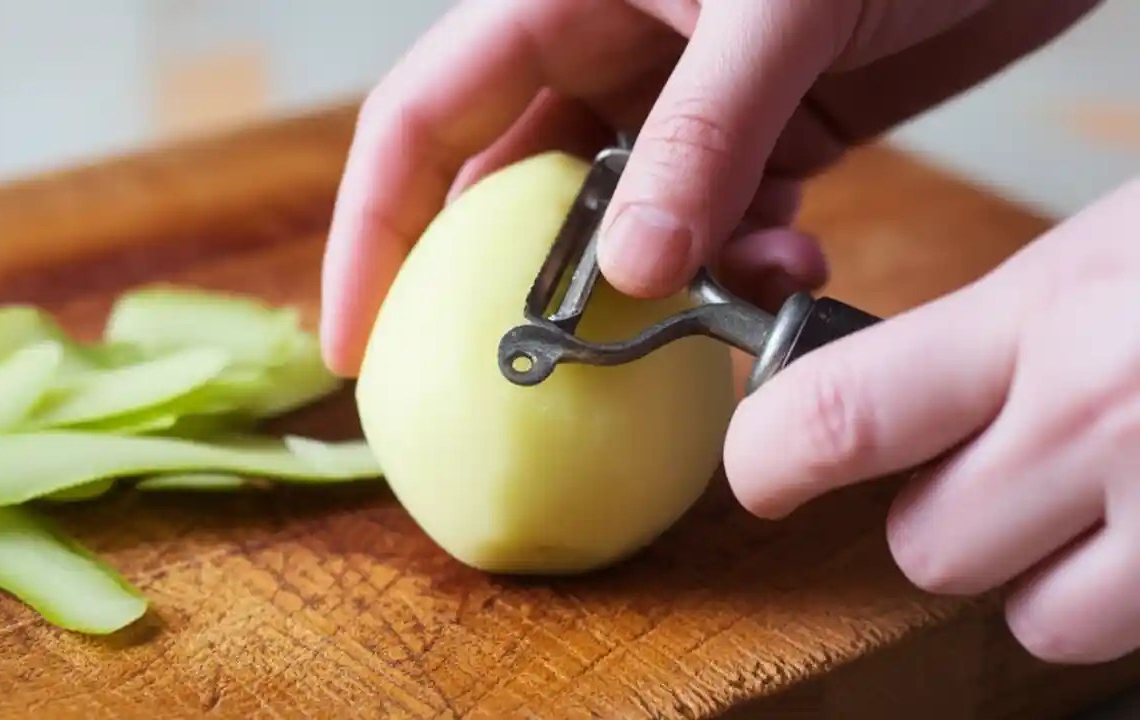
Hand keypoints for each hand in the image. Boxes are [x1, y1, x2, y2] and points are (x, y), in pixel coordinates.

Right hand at [319, 0, 1100, 375]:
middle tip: (534, 372)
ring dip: (662, 282)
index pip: (418, 119)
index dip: (371, 232)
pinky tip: (786, 270)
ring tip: (718, 304)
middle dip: (520, 284)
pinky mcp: (764, 130)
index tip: (356, 340)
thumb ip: (701, 138)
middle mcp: (604, 49)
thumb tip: (630, 273)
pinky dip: (741, 264)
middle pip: (511, 188)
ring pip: (625, 222)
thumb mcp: (779, 9)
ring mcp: (682, 98)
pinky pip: (721, 221)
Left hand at [726, 177, 1139, 663]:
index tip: (762, 466)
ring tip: (1108, 492)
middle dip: (946, 513)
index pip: (837, 414)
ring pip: (1031, 614)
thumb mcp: (1116, 248)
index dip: (773, 454)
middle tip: (1004, 456)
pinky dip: (1124, 601)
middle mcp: (1109, 423)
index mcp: (1054, 312)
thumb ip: (1003, 325)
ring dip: (1043, 571)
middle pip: (927, 544)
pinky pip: (1119, 644)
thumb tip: (889, 397)